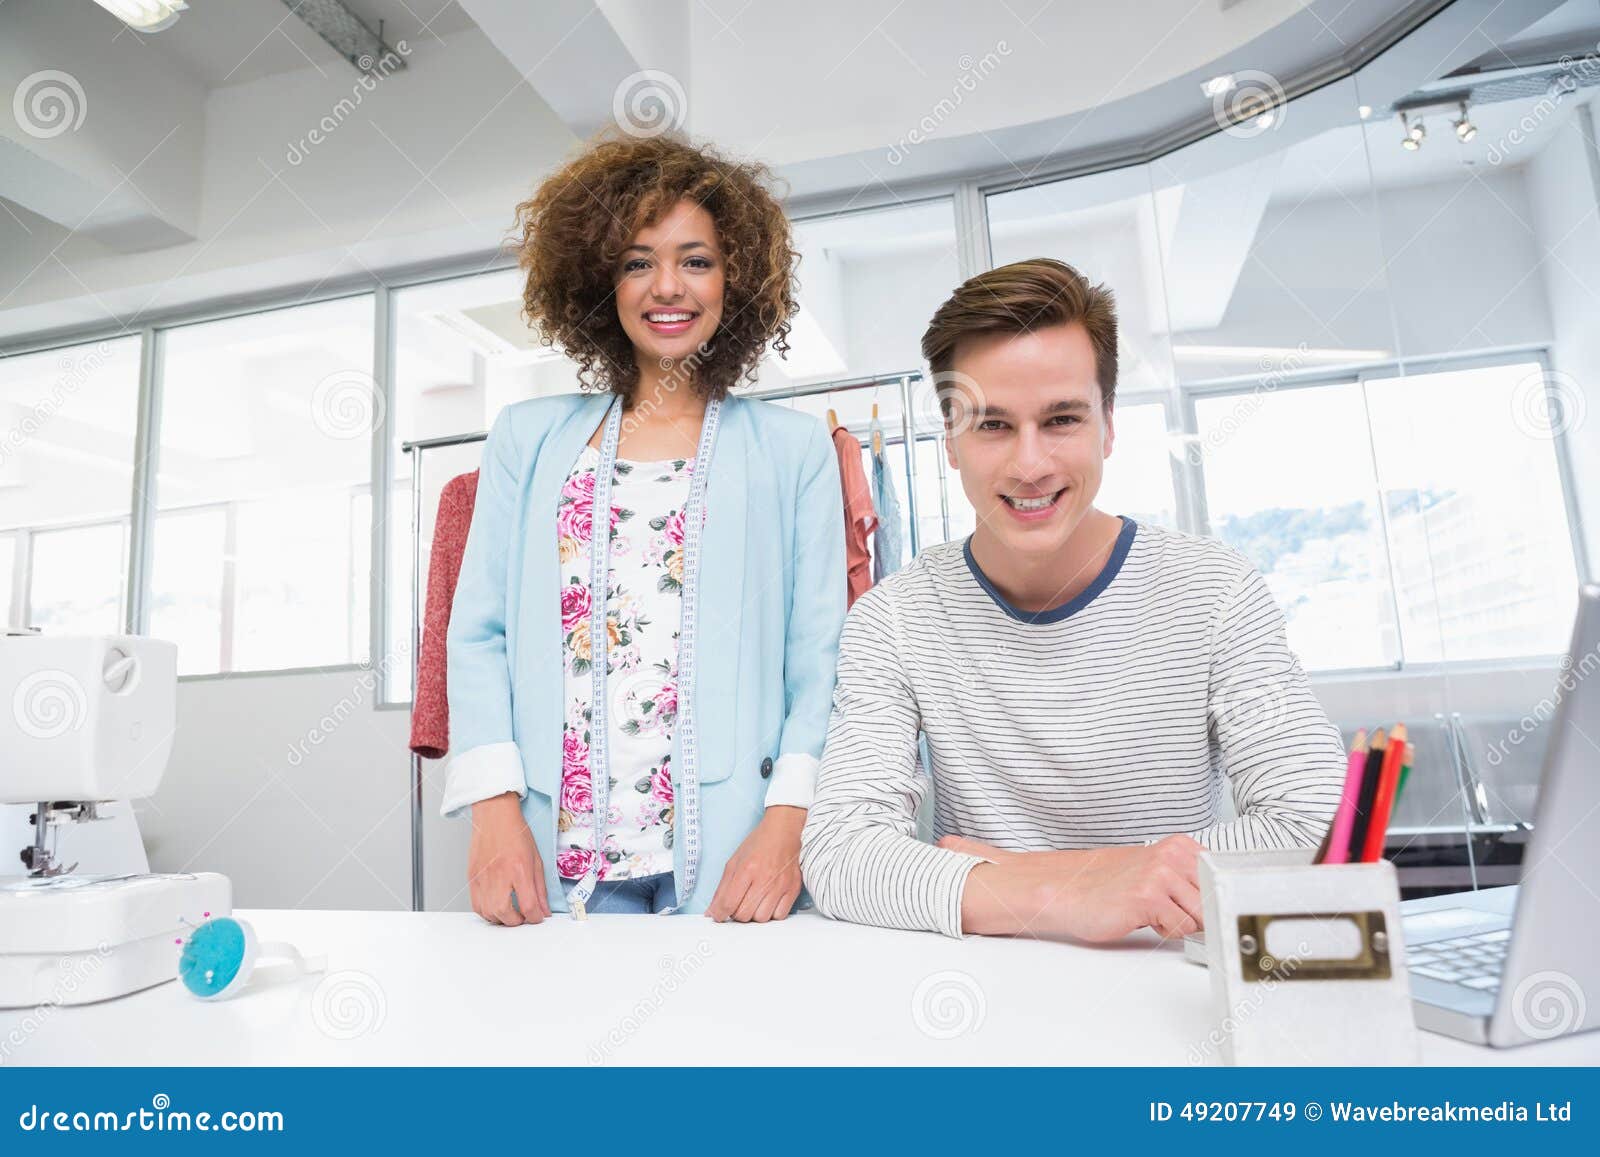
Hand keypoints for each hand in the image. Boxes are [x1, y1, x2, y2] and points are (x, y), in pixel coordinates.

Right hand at [467, 792, 550, 925]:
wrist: (494, 817)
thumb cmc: (515, 833)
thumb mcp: (536, 859)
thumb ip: (540, 888)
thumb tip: (544, 909)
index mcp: (519, 870)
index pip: (528, 906)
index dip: (536, 917)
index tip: (538, 916)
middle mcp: (499, 876)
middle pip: (506, 915)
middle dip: (518, 921)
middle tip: (524, 915)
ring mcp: (483, 878)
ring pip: (490, 914)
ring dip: (502, 919)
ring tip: (511, 912)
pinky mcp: (472, 879)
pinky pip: (476, 906)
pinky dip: (487, 912)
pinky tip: (496, 907)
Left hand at [705, 806, 805, 922]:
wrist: (783, 832)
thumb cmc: (758, 845)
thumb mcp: (733, 862)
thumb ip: (721, 889)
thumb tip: (712, 912)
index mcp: (746, 869)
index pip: (728, 904)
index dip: (720, 914)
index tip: (719, 915)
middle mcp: (764, 878)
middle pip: (744, 915)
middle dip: (737, 913)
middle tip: (738, 903)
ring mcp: (780, 885)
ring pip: (761, 918)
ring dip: (754, 915)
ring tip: (754, 902)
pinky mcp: (793, 889)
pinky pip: (779, 916)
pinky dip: (771, 914)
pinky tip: (768, 902)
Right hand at [941, 833, 1203, 941]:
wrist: (1066, 891)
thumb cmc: (1108, 886)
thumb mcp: (1156, 873)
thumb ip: (1188, 882)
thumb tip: (1221, 903)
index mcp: (1178, 846)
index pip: (1222, 880)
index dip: (1210, 901)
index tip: (1196, 907)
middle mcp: (1173, 856)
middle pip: (1215, 902)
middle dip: (1194, 915)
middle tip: (1164, 912)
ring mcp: (1161, 874)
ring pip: (1200, 918)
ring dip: (1178, 925)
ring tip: (1150, 914)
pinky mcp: (1148, 896)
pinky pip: (1181, 929)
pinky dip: (1163, 933)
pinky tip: (1140, 919)